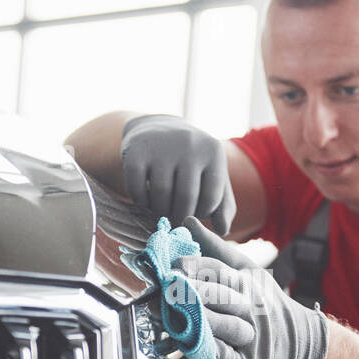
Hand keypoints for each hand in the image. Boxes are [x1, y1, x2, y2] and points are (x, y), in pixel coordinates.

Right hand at [120, 115, 236, 233]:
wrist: (156, 127)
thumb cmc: (190, 161)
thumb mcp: (211, 176)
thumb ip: (223, 205)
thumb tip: (223, 230)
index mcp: (213, 152)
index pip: (211, 198)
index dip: (201, 214)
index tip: (194, 213)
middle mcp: (189, 145)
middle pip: (185, 198)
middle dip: (179, 216)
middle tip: (174, 219)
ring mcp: (161, 146)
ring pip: (160, 194)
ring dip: (159, 211)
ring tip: (161, 210)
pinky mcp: (135, 150)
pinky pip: (136, 188)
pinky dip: (140, 201)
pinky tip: (145, 199)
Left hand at [175, 216, 328, 358]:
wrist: (301, 345)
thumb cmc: (266, 304)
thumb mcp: (247, 271)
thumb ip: (216, 249)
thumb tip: (188, 222)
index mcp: (247, 281)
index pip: (217, 268)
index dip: (192, 266)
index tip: (171, 266)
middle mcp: (250, 305)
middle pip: (219, 293)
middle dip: (191, 291)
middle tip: (166, 289)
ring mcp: (251, 335)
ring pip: (224, 324)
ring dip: (198, 320)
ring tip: (172, 316)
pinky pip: (228, 357)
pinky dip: (211, 351)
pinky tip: (191, 346)